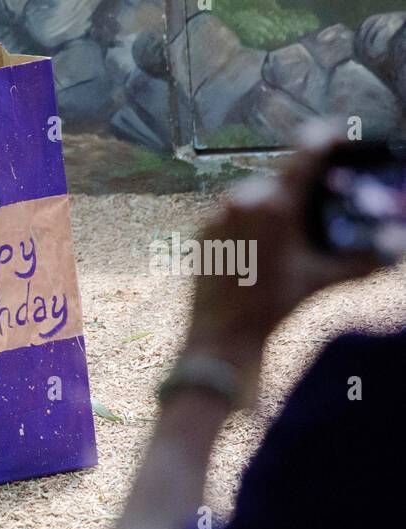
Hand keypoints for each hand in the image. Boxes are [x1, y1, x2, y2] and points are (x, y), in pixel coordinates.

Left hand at [185, 123, 383, 384]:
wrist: (222, 336)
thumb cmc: (274, 307)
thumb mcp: (323, 278)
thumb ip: (363, 259)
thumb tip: (395, 247)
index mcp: (274, 204)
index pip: (305, 152)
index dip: (325, 137)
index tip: (336, 131)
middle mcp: (242, 201)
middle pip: (282, 180)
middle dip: (300, 190)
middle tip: (315, 205)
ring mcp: (217, 215)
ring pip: (255, 198)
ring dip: (274, 208)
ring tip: (287, 235)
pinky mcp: (203, 230)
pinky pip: (232, 216)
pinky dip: (250, 225)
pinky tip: (261, 246)